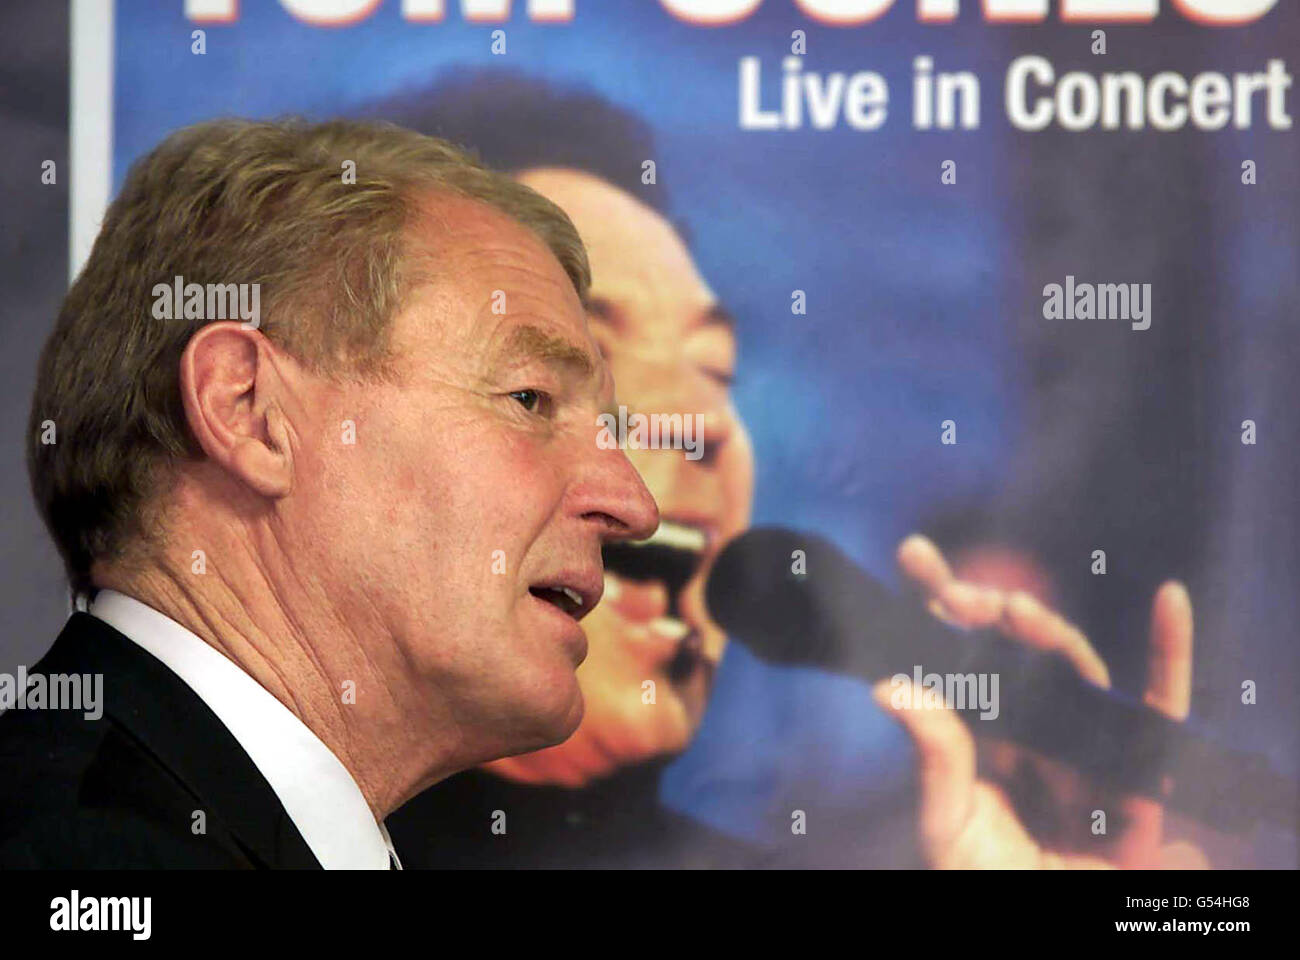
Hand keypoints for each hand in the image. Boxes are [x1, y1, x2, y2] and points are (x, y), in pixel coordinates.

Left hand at [871, 534, 1207, 868]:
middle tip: (954, 594)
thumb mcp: (947, 824)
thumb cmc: (988, 881)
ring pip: (1073, 668)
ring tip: (1014, 609)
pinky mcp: (1138, 769)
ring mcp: (1085, 743)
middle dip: (986, 611)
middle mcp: (1034, 729)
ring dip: (1047, 630)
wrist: (1042, 920)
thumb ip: (933, 760)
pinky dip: (1172, 651)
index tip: (915, 555)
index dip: (940, 603)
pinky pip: (1162, 706)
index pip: (959, 656)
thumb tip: (889, 688)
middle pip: (1015, 650)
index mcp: (984, 736)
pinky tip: (1169, 600)